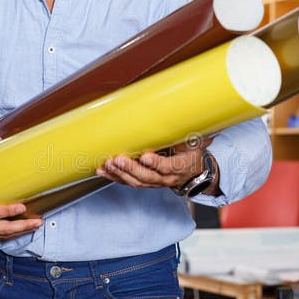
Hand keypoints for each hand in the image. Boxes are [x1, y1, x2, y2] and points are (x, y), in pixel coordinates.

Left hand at [96, 139, 218, 194]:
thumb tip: (187, 116)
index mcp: (180, 166)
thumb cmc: (190, 155)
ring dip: (120, 173)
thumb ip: (190, 133)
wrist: (190, 172)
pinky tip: (103, 171)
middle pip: (147, 176)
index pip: (168, 166)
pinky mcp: (144, 182)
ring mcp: (154, 181)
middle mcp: (166, 177)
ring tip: (108, 164)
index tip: (145, 156)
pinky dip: (114, 177)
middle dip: (131, 168)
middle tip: (119, 159)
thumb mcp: (195, 143)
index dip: (156, 163)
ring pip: (136, 181)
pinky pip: (127, 182)